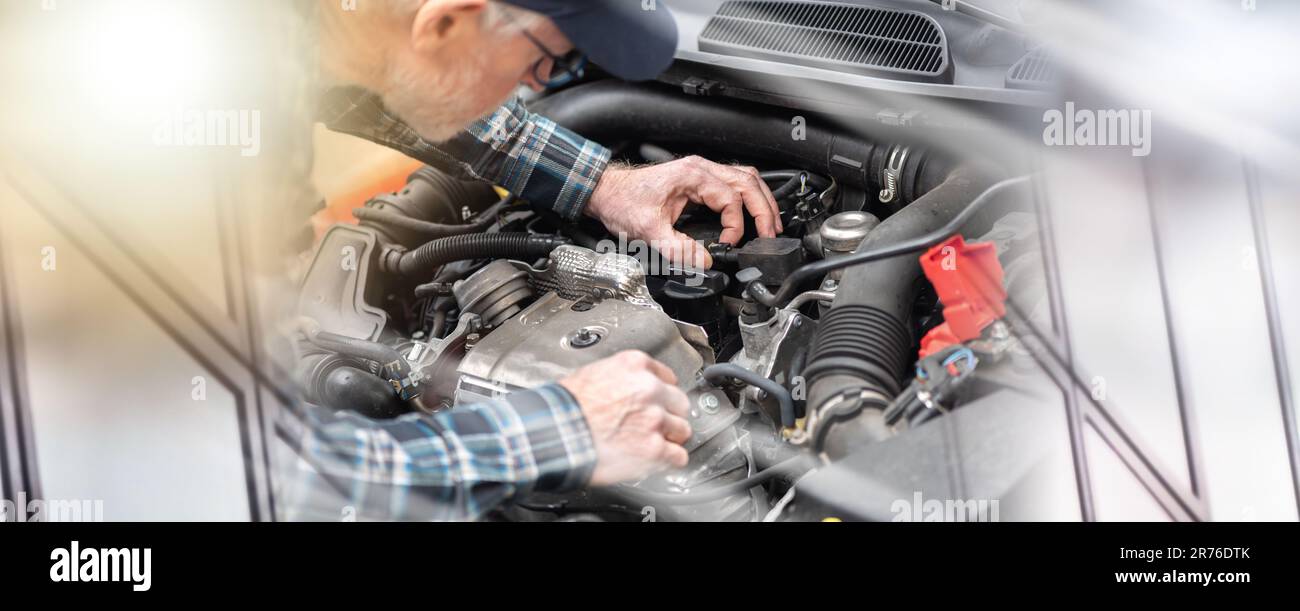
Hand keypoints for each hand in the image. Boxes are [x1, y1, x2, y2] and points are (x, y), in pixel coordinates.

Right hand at [558, 350, 693, 485]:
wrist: (552, 433)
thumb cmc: (563, 407)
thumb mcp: (592, 375)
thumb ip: (620, 379)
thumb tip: (628, 390)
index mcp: (635, 366)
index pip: (667, 377)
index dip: (661, 394)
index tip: (658, 402)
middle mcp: (649, 389)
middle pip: (679, 403)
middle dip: (669, 415)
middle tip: (655, 425)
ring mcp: (654, 419)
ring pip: (682, 430)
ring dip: (670, 438)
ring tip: (653, 443)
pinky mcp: (654, 449)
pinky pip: (678, 456)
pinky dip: (670, 460)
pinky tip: (659, 460)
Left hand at [585, 156, 781, 268]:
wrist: (606, 192)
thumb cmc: (622, 202)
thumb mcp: (648, 231)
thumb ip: (678, 249)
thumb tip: (704, 262)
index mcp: (693, 176)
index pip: (730, 199)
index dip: (735, 226)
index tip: (727, 244)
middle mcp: (700, 169)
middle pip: (748, 182)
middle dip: (765, 210)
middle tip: (772, 234)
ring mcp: (701, 172)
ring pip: (745, 178)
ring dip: (761, 201)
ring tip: (770, 225)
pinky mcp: (698, 180)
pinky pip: (733, 182)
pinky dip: (748, 198)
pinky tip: (752, 212)